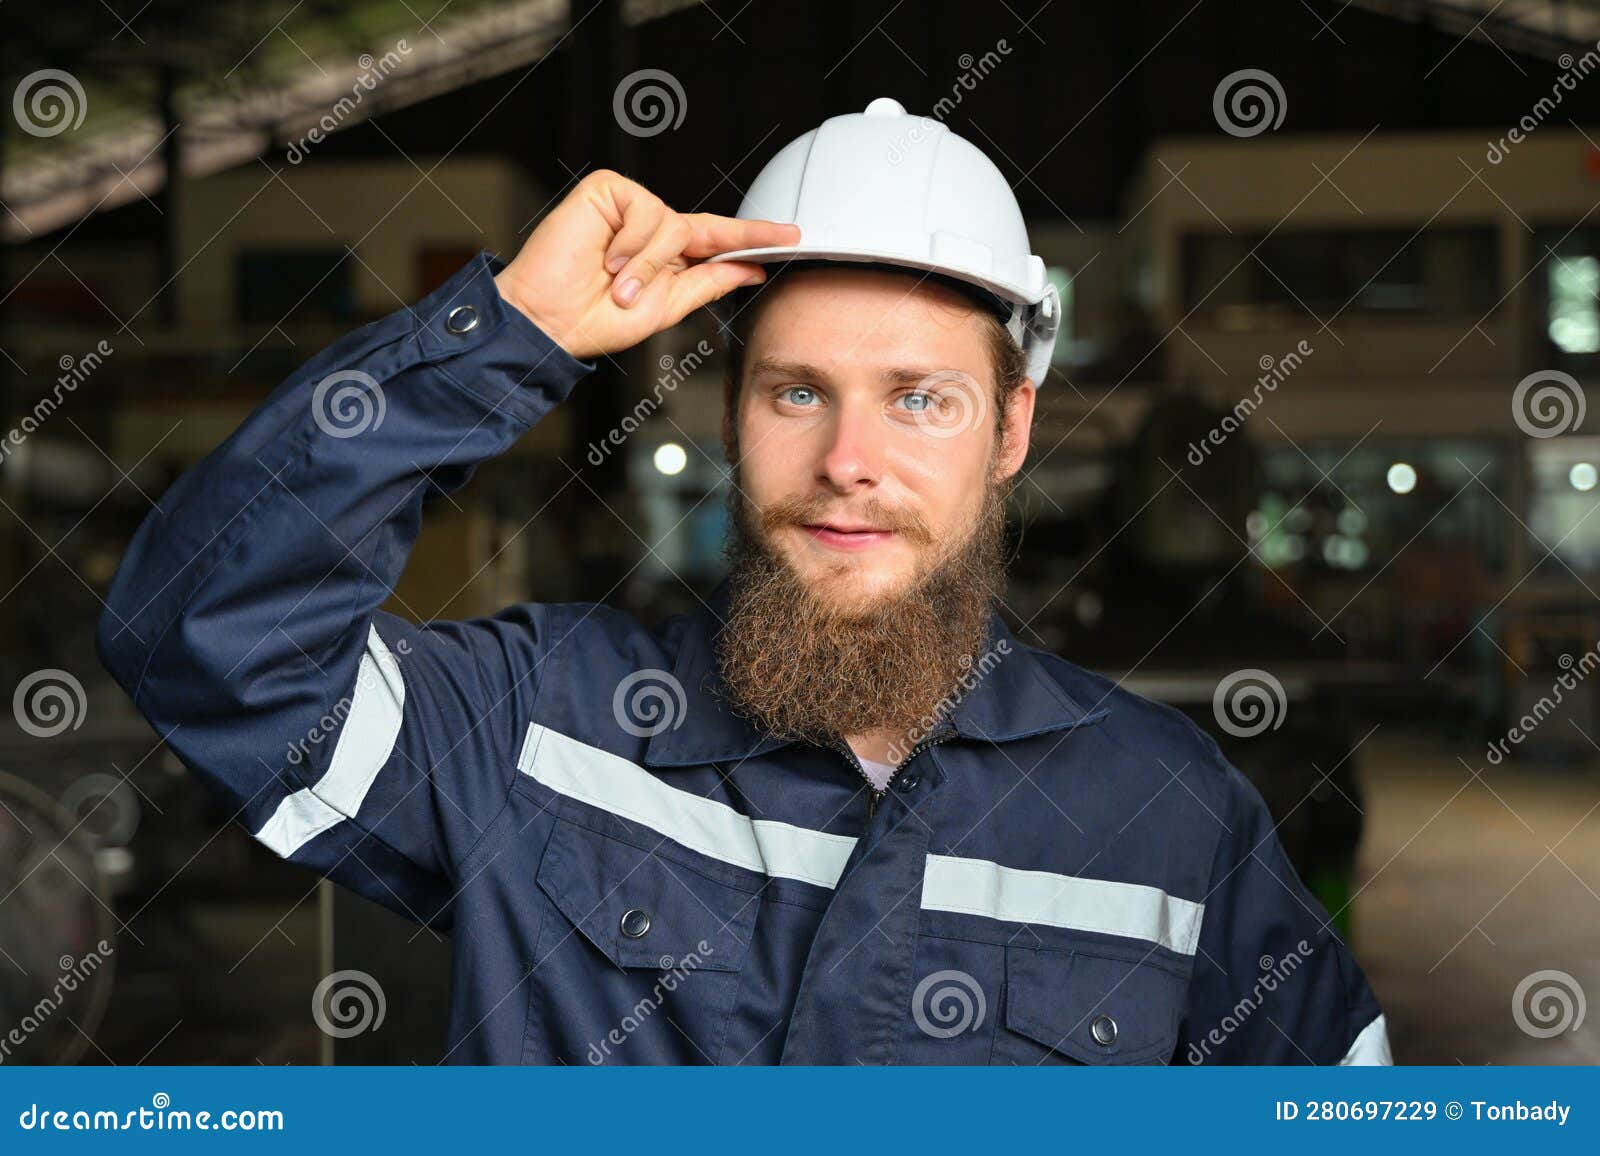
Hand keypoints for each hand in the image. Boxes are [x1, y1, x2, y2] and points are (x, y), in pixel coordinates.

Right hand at [493, 169, 799, 359]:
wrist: (551, 319)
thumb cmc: (598, 318)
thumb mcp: (666, 306)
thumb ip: (708, 282)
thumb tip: (751, 268)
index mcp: (668, 255)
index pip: (718, 240)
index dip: (754, 237)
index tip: (794, 236)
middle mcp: (652, 227)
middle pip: (701, 230)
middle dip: (680, 261)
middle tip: (645, 284)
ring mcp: (630, 206)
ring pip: (673, 225)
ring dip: (646, 264)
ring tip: (615, 284)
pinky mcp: (608, 190)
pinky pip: (644, 212)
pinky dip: (628, 244)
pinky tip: (604, 259)